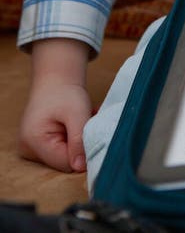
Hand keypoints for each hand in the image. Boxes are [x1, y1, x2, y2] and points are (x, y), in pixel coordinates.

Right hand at [18, 38, 90, 172]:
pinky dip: (74, 138)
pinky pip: (61, 150)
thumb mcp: (77, 113)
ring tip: (85, 119)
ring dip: (79, 139)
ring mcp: (31, 149)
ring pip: (65, 155)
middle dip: (81, 143)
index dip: (83, 152)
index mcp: (34, 141)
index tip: (93, 132)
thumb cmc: (64, 92)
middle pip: (64, 161)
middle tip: (90, 122)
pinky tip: (79, 123)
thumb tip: (81, 168)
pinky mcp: (38, 146)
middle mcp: (28, 149)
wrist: (55, 79)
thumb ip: (79, 140)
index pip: (65, 163)